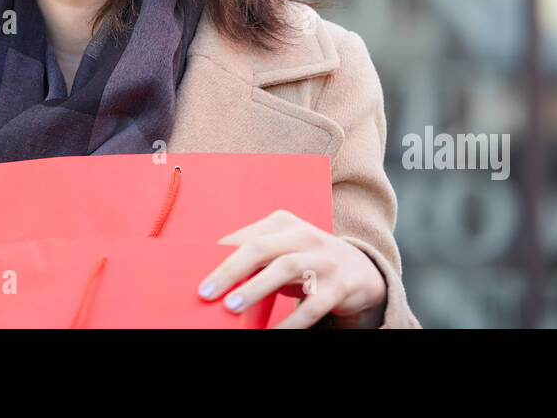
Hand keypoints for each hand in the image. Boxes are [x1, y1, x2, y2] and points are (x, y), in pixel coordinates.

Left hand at [196, 209, 387, 328]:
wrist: (359, 271)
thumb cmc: (307, 260)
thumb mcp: (283, 249)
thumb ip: (255, 258)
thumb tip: (214, 279)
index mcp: (284, 223)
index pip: (247, 236)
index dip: (221, 253)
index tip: (197, 271)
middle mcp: (305, 236)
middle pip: (262, 248)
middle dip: (231, 270)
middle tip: (206, 291)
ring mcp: (324, 261)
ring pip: (287, 269)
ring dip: (256, 288)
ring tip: (232, 307)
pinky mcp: (338, 287)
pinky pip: (311, 306)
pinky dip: (290, 323)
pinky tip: (271, 334)